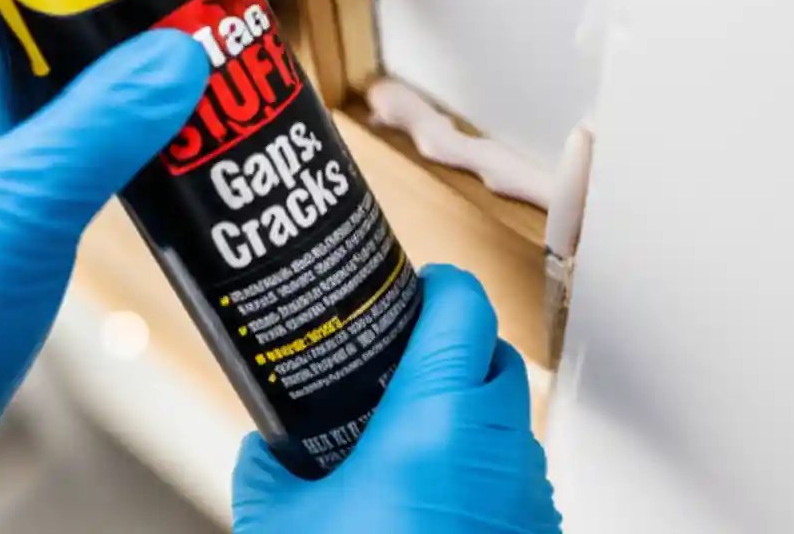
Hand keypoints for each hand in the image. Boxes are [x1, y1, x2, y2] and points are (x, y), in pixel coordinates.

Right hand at [233, 265, 562, 532]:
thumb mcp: (283, 526)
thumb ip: (267, 474)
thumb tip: (265, 454)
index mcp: (437, 418)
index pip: (465, 307)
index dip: (441, 284)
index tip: (418, 284)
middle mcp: (497, 446)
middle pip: (495, 357)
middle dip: (456, 348)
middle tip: (409, 361)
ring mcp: (527, 494)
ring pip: (512, 421)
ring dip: (474, 412)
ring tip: (419, 435)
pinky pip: (519, 479)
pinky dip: (487, 471)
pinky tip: (439, 501)